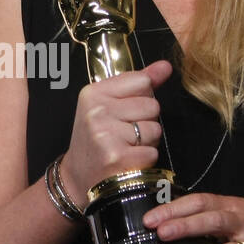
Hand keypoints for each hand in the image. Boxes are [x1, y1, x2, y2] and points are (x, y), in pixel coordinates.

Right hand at [58, 60, 171, 206]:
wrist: (78, 177)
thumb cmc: (97, 139)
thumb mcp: (109, 105)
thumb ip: (139, 83)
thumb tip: (165, 66)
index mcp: (93, 93)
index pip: (142, 81)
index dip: (141, 99)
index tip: (123, 112)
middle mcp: (97, 112)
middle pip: (152, 106)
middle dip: (145, 121)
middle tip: (124, 134)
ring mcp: (106, 135)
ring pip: (155, 129)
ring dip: (147, 142)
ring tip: (126, 147)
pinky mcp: (118, 158)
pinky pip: (152, 152)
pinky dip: (144, 159)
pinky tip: (127, 161)